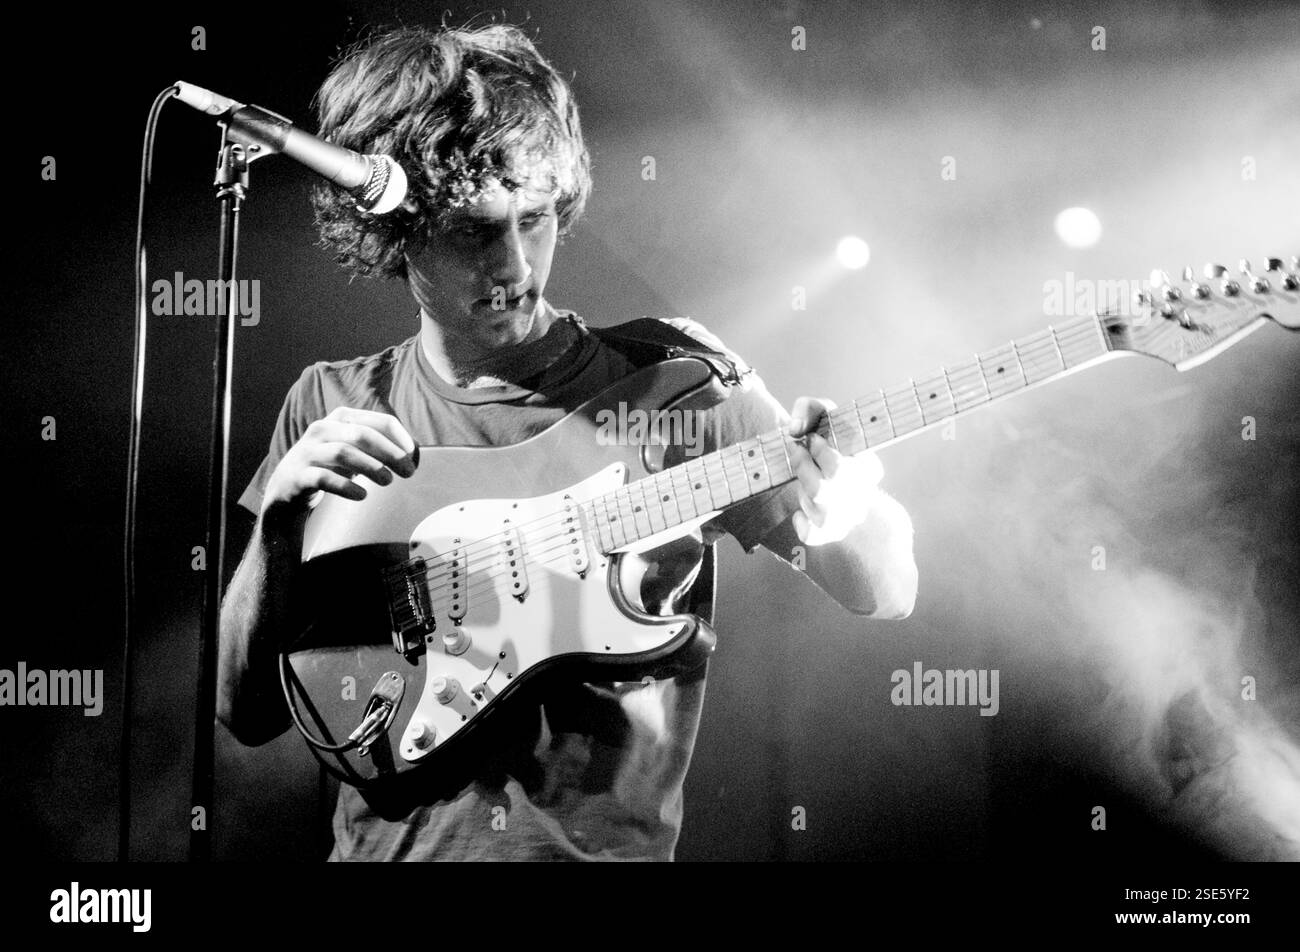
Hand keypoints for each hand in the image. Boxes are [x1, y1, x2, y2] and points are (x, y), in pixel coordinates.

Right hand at [261, 407, 417, 521]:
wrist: (287, 488)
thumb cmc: (330, 467)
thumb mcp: (353, 451)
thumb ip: (378, 448)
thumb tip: (412, 454)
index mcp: (340, 418)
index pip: (377, 421)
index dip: (399, 437)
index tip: (412, 454)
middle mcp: (322, 430)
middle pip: (362, 435)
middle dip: (389, 453)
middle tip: (407, 472)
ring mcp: (308, 452)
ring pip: (343, 453)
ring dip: (371, 468)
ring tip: (387, 482)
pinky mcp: (298, 475)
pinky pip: (324, 478)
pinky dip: (346, 486)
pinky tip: (362, 495)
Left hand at [786, 396, 883, 545]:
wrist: (838, 474)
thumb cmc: (832, 440)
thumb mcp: (827, 416)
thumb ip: (810, 408)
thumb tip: (794, 429)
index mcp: (868, 469)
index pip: (839, 468)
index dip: (819, 451)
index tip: (811, 438)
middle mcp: (861, 496)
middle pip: (821, 490)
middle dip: (802, 467)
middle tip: (796, 450)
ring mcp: (847, 517)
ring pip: (815, 510)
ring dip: (802, 490)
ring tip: (804, 477)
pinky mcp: (831, 532)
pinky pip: (812, 536)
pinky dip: (802, 524)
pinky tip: (800, 512)